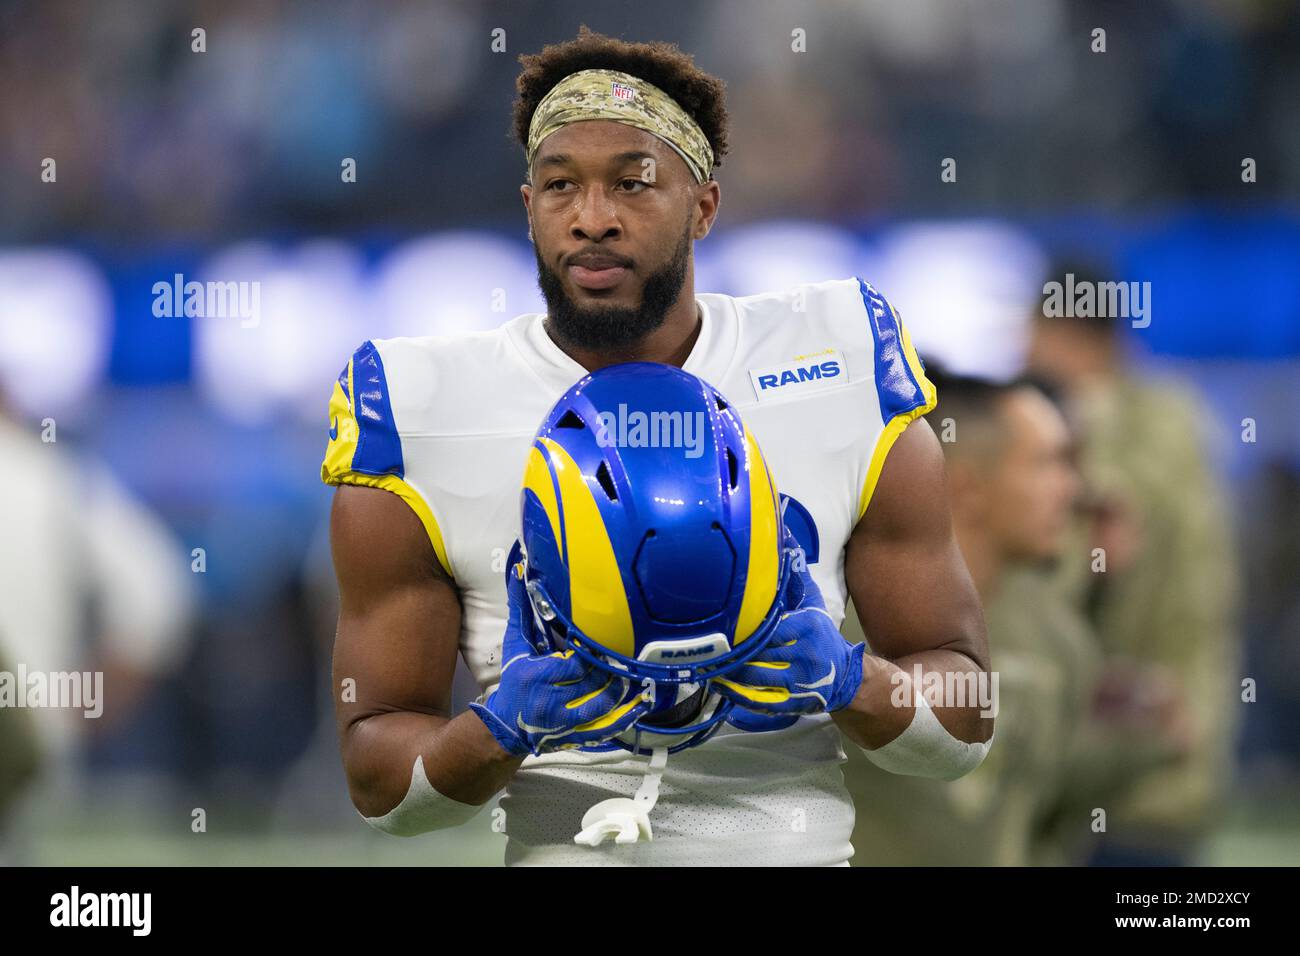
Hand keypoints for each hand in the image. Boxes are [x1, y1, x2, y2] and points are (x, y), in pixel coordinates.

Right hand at [469, 543, 650, 755]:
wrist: (507, 725)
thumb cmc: (513, 679)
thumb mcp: (515, 644)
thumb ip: (520, 609)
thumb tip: (520, 571)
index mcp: (537, 676)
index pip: (575, 662)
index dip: (594, 652)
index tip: (608, 637)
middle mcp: (551, 701)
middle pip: (592, 681)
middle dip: (611, 666)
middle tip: (628, 652)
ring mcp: (566, 721)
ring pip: (603, 703)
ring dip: (621, 688)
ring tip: (634, 673)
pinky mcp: (577, 735)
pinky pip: (606, 727)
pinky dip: (626, 717)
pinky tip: (642, 703)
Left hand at [710, 535, 864, 715]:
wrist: (845, 675)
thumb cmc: (820, 632)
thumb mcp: (811, 601)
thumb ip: (795, 572)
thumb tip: (783, 534)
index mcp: (807, 627)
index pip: (768, 626)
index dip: (743, 627)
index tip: (720, 622)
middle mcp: (804, 654)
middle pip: (758, 652)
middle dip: (730, 650)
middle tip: (704, 644)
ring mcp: (798, 682)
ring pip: (755, 678)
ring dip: (727, 674)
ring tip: (706, 666)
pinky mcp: (792, 703)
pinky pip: (760, 702)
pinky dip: (737, 696)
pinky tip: (721, 687)